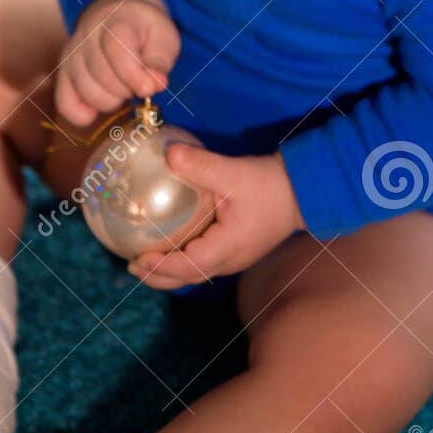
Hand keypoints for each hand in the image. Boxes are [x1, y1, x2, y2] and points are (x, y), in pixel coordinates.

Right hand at [55, 0, 179, 127]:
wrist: (118, 15)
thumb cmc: (144, 29)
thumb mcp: (163, 36)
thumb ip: (160, 60)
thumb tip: (156, 84)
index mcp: (115, 22)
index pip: (117, 51)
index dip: (134, 75)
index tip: (149, 89)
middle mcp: (86, 36)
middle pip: (103, 76)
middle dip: (127, 88)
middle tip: (138, 81)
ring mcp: (71, 55)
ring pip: (88, 92)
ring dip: (111, 100)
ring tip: (122, 86)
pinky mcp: (63, 73)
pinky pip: (66, 104)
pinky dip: (83, 114)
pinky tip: (99, 107)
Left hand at [128, 144, 304, 289]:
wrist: (301, 190)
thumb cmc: (268, 184)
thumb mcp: (233, 173)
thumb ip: (200, 165)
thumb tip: (168, 154)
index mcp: (228, 247)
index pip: (188, 266)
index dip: (161, 266)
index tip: (138, 258)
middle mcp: (230, 260)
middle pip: (188, 278)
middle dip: (158, 276)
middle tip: (131, 266)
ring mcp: (234, 258)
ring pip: (195, 272)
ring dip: (168, 272)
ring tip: (143, 262)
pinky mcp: (236, 249)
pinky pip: (203, 262)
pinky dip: (181, 261)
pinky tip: (170, 247)